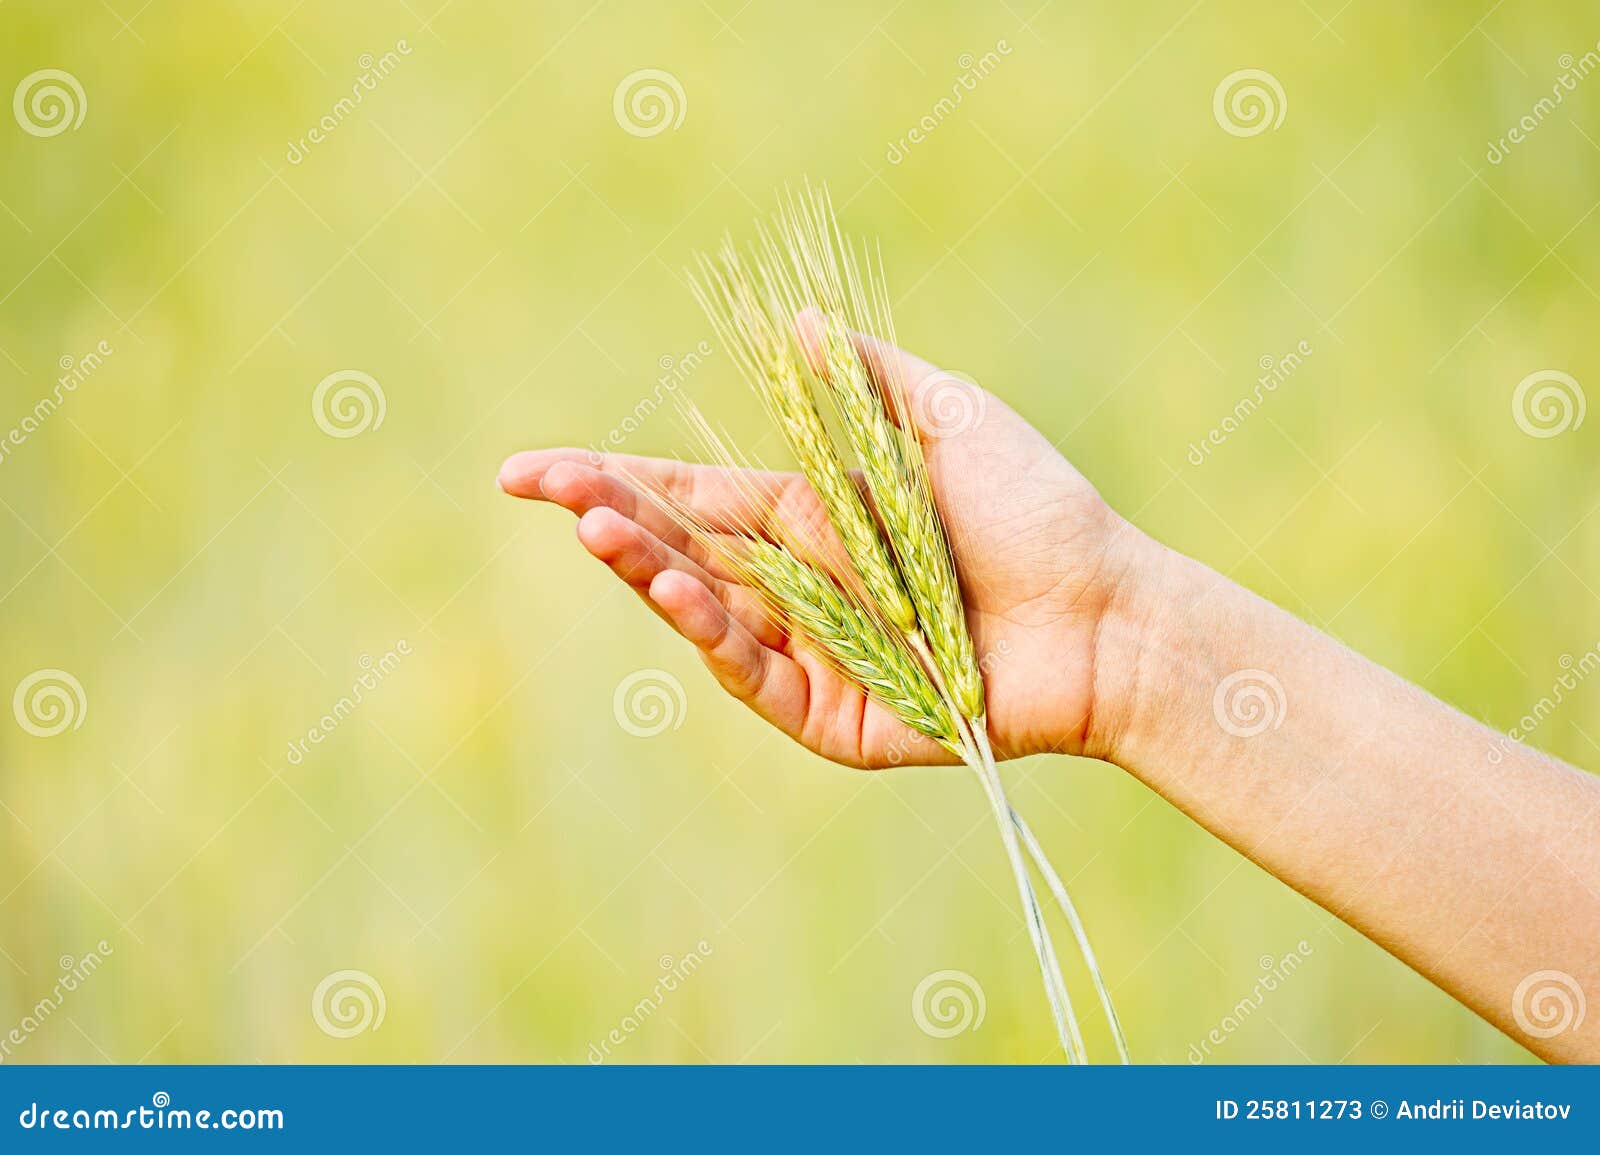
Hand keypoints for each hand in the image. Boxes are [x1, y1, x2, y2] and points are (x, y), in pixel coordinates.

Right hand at [497, 323, 1142, 767]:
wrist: (1109, 609)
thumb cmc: (1039, 511)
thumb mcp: (955, 422)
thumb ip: (873, 382)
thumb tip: (797, 326)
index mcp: (815, 519)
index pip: (692, 498)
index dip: (614, 482)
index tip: (532, 470)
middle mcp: (802, 589)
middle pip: (683, 555)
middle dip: (609, 520)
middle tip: (541, 488)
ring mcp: (815, 658)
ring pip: (708, 617)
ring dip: (648, 574)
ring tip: (595, 529)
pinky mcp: (837, 719)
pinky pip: (760, 681)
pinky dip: (716, 638)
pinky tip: (680, 591)